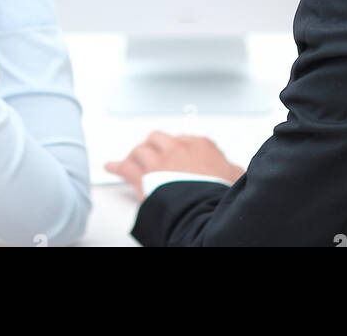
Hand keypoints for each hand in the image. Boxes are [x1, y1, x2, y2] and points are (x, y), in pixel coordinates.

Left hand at [104, 131, 245, 201]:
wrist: (202, 207)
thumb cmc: (218, 193)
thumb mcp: (235, 177)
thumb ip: (231, 170)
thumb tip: (234, 170)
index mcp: (200, 145)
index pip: (185, 139)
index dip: (179, 149)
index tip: (178, 154)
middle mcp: (177, 148)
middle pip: (159, 138)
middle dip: (155, 145)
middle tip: (153, 152)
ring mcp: (159, 160)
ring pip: (141, 150)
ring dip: (137, 155)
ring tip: (134, 160)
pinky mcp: (143, 176)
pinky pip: (125, 167)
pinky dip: (116, 166)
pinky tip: (111, 166)